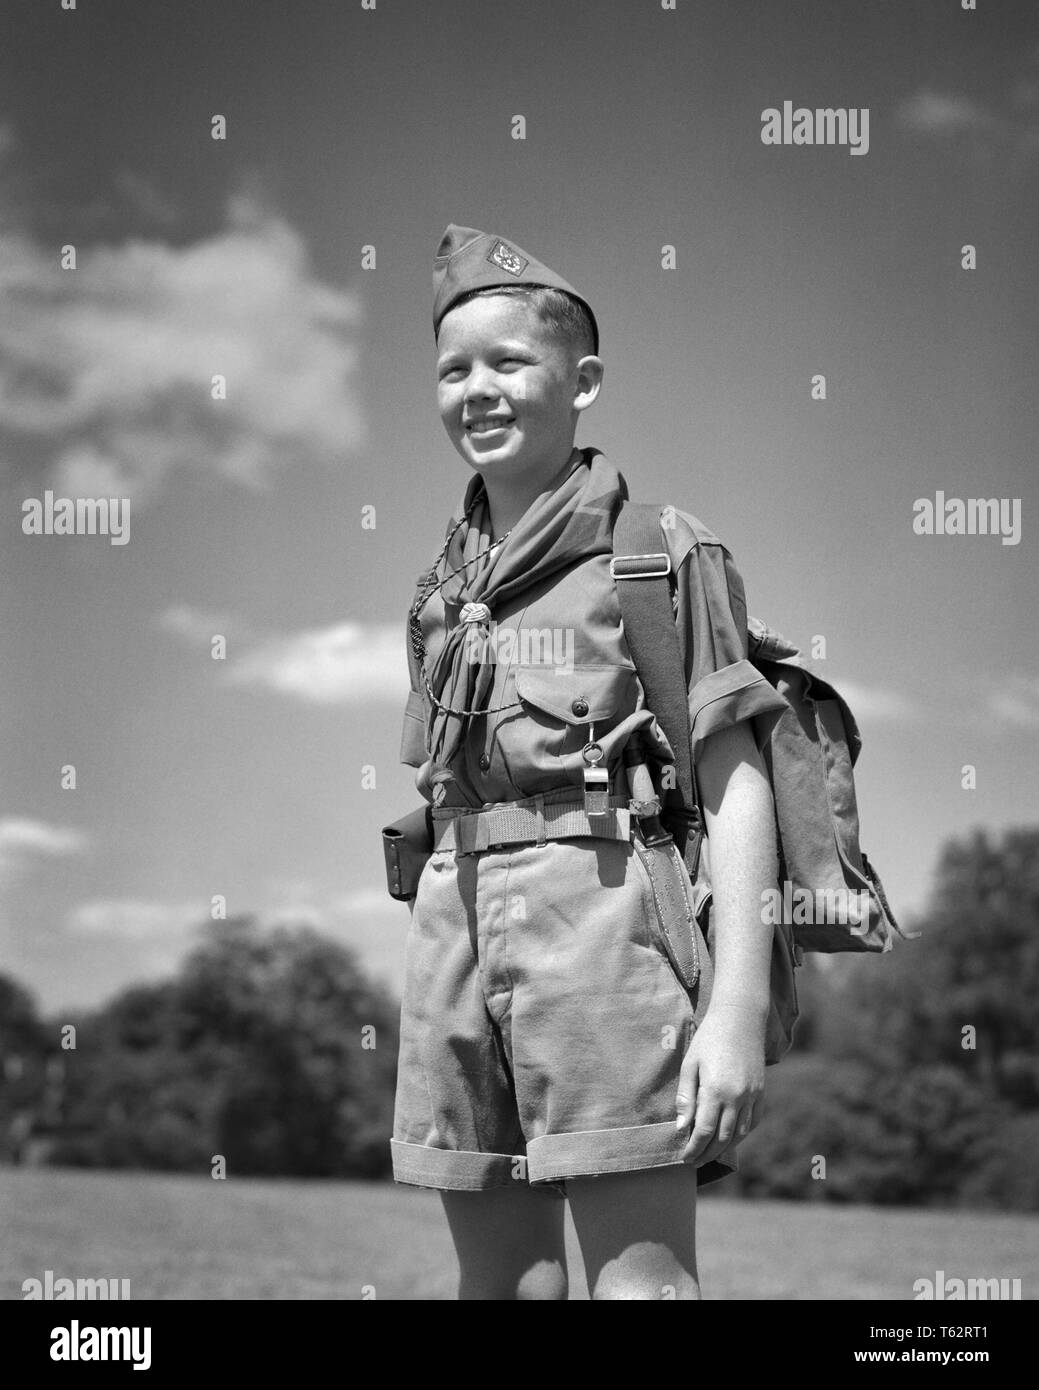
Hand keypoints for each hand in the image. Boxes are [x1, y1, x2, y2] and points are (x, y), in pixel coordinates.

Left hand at [675, 1004, 764, 1167]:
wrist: (740, 1019)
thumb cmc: (709, 1039)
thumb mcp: (690, 1064)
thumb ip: (686, 1097)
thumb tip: (682, 1128)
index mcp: (715, 1090)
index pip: (704, 1131)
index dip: (693, 1149)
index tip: (684, 1159)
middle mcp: (737, 1097)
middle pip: (722, 1138)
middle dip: (707, 1154)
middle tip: (694, 1163)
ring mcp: (752, 1096)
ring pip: (740, 1134)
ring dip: (724, 1148)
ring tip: (710, 1154)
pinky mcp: (761, 1092)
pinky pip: (753, 1121)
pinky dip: (742, 1134)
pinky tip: (731, 1138)